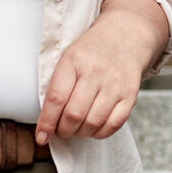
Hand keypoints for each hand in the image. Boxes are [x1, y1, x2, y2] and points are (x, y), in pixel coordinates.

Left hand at [36, 0, 165, 143]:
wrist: (125, 36)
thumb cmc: (91, 51)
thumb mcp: (69, 57)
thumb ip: (57, 85)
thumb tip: (46, 121)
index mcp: (74, 61)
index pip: (56, 98)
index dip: (47, 122)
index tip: (41, 136)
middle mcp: (95, 72)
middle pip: (74, 115)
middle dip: (63, 131)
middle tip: (60, 131)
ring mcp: (115, 84)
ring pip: (93, 123)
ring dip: (80, 133)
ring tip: (77, 128)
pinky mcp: (130, 94)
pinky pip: (114, 124)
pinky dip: (100, 133)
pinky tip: (94, 128)